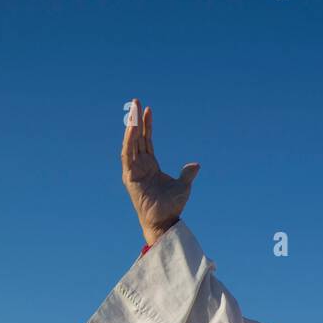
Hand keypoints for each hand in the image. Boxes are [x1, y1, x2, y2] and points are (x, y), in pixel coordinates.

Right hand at [122, 98, 199, 246]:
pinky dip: (128, 142)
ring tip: (131, 110)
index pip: (147, 141)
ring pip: (130, 143)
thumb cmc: (171, 206)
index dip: (147, 125)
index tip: (147, 109)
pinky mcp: (129, 177)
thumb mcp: (183, 186)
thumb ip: (187, 174)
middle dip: (135, 120)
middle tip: (135, 101)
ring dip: (130, 127)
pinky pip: (127, 155)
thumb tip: (195, 164)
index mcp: (151, 166)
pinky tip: (131, 129)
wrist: (164, 221)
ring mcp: (133, 171)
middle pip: (137, 138)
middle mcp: (140, 166)